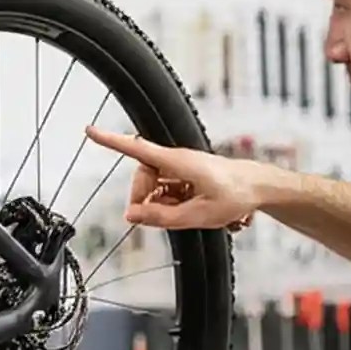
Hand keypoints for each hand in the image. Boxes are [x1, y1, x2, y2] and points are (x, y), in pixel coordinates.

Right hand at [84, 126, 261, 230]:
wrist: (260, 188)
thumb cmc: (236, 194)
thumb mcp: (197, 214)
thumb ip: (161, 216)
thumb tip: (132, 216)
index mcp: (177, 162)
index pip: (136, 148)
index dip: (111, 141)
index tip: (91, 132)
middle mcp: (176, 161)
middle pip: (142, 176)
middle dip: (143, 198)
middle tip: (150, 217)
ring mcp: (181, 168)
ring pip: (155, 186)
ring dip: (160, 203)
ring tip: (183, 213)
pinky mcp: (187, 175)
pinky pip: (167, 189)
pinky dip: (172, 203)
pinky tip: (190, 210)